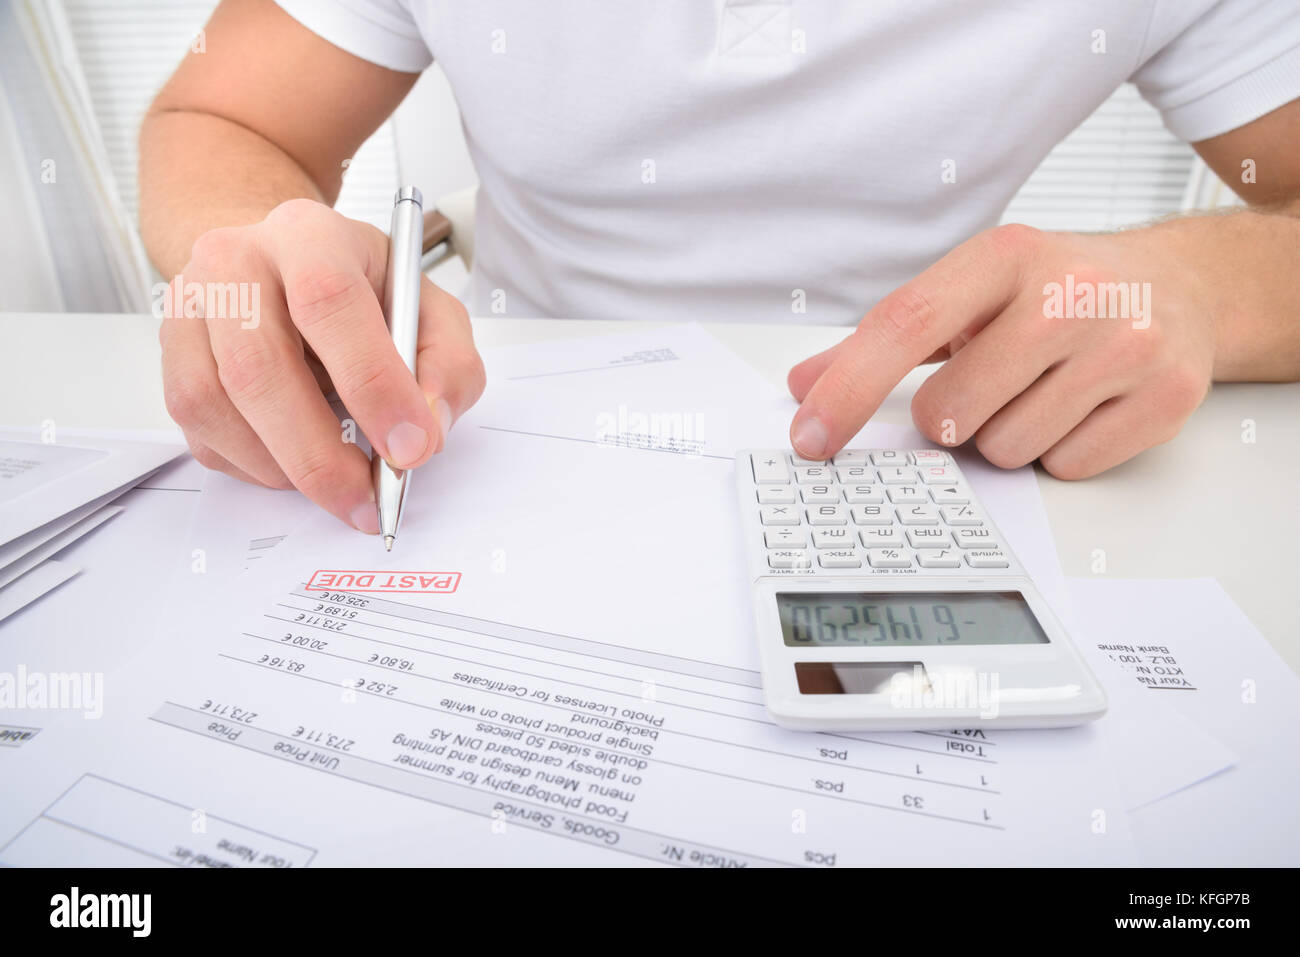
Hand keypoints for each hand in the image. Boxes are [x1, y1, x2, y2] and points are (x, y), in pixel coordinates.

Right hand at [159, 198, 485, 530]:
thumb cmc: (363, 291)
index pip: (328, 302)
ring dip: (283, 466)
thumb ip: (448, 365)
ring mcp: (189, 309)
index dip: (372, 383)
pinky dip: (254, 465)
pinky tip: (294, 459)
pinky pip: (200, 432)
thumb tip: (426, 430)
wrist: (284, 265)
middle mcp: (235, 262)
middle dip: (320, 453)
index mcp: (309, 236)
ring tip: (337, 482)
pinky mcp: (170, 357)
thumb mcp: (430, 310)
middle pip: (258, 367)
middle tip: (369, 499)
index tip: (410, 448)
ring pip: (215, 406)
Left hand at [787, 224, 1215, 477]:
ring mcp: (1126, 344)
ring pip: (1006, 450)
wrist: (1181, 286)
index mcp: (1005, 255)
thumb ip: (884, 340)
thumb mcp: (971, 293)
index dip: (849, 388)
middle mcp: (1070, 293)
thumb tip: (805, 387)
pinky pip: (1065, 468)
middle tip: (991, 382)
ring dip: (1007, 435)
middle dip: (952, 416)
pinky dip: (1060, 452)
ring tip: (1043, 388)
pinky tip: (1083, 406)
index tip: (811, 436)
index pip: (905, 325)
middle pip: (950, 413)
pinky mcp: (1167, 396)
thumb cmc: (1056, 291)